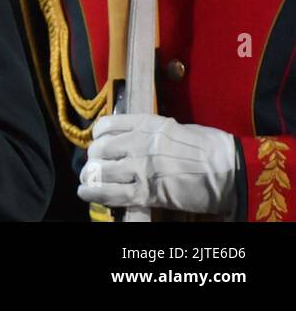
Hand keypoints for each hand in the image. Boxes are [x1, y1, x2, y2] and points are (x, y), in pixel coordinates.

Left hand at [78, 114, 237, 215]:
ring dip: (90, 177)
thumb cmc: (211, 148)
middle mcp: (139, 143)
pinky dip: (93, 193)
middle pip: (99, 150)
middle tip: (95, 166)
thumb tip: (138, 138)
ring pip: (100, 171)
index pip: (107, 126)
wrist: (231, 170)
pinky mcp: (148, 191)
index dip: (98, 136)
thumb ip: (153, 133)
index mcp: (147, 124)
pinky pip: (111, 193)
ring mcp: (141, 167)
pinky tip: (85, 193)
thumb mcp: (178, 129)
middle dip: (93, 159)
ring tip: (87, 181)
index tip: (99, 143)